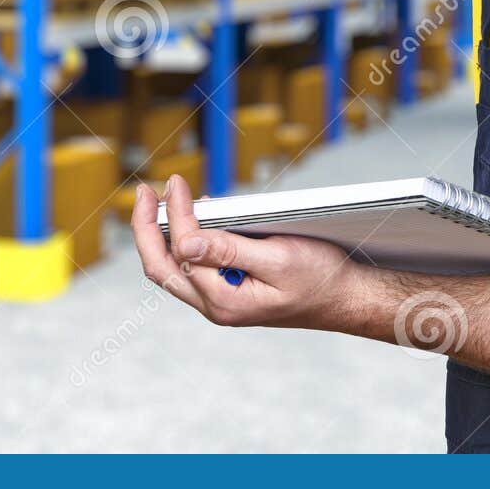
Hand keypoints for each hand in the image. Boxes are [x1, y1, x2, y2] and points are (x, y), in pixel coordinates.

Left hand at [131, 174, 372, 329]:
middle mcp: (215, 306)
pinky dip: (184, 240)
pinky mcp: (227, 291)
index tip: (176, 182)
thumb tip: (184, 241)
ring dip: (161, 234)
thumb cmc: (320, 277)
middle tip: (144, 192)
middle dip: (145, 228)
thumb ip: (229, 250)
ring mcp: (219, 301)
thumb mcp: (279, 257)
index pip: (184, 250)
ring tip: (162, 199)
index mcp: (224, 301)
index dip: (176, 212)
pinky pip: (194, 267)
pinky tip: (192, 217)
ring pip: (174, 269)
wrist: (345, 298)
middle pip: (161, 267)